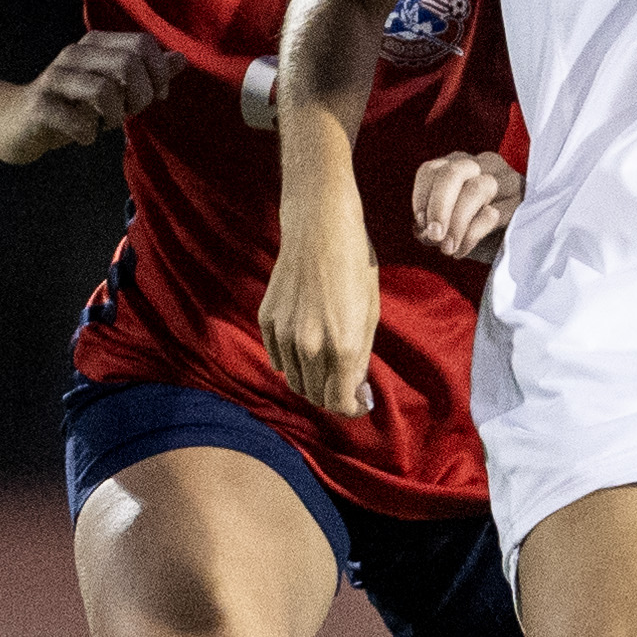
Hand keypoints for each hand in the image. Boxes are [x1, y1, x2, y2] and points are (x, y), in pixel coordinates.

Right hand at [0, 31, 183, 164]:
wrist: (14, 121)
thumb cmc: (71, 104)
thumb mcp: (112, 87)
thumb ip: (145, 72)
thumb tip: (180, 59)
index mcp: (96, 44)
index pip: (142, 43)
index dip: (158, 73)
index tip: (155, 96)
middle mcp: (75, 53)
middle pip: (128, 63)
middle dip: (140, 95)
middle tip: (131, 112)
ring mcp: (55, 78)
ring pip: (104, 89)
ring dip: (115, 115)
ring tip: (107, 124)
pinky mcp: (40, 106)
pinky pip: (78, 120)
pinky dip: (89, 134)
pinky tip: (84, 136)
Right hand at [260, 202, 381, 418]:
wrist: (319, 228)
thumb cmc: (354, 265)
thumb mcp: (370, 313)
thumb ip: (361, 358)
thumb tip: (357, 391)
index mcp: (343, 346)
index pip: (340, 403)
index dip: (352, 408)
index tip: (358, 402)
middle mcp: (310, 346)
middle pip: (315, 396)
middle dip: (332, 395)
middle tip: (345, 383)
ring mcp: (284, 334)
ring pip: (294, 380)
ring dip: (312, 379)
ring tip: (327, 361)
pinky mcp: (267, 320)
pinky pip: (278, 358)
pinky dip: (292, 360)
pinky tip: (307, 343)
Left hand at [412, 150, 524, 260]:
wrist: (512, 248)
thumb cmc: (474, 231)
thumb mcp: (447, 225)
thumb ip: (431, 224)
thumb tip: (423, 230)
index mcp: (461, 164)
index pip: (433, 169)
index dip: (421, 196)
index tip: (420, 223)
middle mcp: (484, 164)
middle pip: (454, 173)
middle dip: (439, 205)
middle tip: (434, 235)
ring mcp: (506, 180)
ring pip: (476, 189)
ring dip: (457, 222)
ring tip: (447, 248)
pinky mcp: (521, 202)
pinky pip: (492, 214)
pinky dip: (471, 235)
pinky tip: (462, 250)